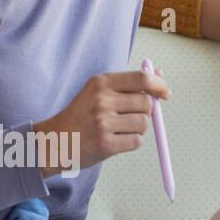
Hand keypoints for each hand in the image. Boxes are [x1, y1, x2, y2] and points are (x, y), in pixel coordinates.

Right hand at [34, 69, 169, 176]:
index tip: (165, 93)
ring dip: (137, 129)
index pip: (141, 79)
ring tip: (117, 129)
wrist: (55, 141)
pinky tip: (114, 140)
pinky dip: (131, 142)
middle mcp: (102, 100)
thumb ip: (128, 85)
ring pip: (143, 124)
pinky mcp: (106, 144)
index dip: (159, 86)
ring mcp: (103, 122)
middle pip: (147, 103)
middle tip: (130, 116)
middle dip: (145, 112)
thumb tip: (159, 76)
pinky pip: (136, 141)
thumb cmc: (81, 116)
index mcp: (101, 82)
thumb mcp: (98, 92)